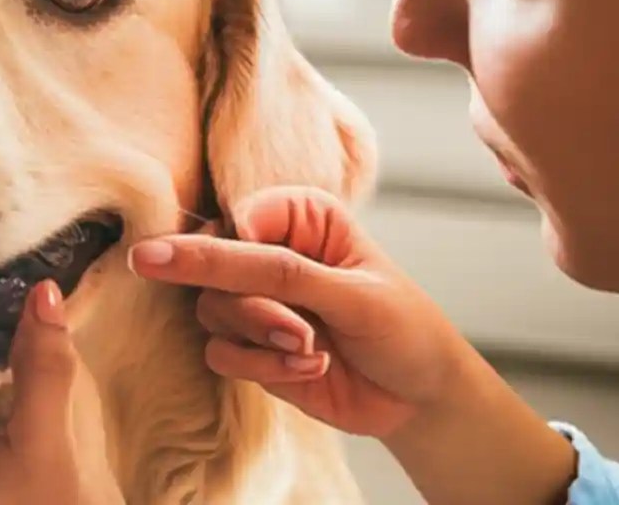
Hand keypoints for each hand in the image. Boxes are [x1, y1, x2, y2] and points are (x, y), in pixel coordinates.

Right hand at [131, 186, 464, 437]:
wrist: (421, 399)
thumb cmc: (404, 329)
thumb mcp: (349, 294)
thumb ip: (274, 271)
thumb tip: (196, 244)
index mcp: (300, 218)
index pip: (235, 217)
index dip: (227, 247)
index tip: (232, 272)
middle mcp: (271, 254)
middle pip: (212, 266)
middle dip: (251, 305)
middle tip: (296, 330)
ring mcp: (257, 303)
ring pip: (210, 311)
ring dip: (260, 337)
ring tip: (309, 349)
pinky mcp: (250, 348)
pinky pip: (220, 353)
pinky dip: (261, 366)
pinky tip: (310, 368)